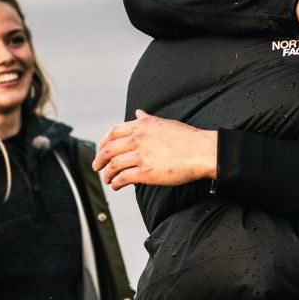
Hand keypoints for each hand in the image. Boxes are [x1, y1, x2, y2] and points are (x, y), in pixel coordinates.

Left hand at [94, 111, 217, 190]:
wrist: (201, 151)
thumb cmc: (187, 138)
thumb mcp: (164, 123)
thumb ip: (147, 120)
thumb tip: (138, 113)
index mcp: (141, 126)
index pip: (113, 132)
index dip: (103, 142)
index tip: (100, 149)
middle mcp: (138, 139)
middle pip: (108, 150)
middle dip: (99, 160)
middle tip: (97, 166)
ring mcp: (141, 156)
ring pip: (113, 165)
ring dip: (107, 174)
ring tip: (107, 179)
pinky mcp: (146, 173)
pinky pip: (123, 178)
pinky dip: (116, 183)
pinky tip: (116, 186)